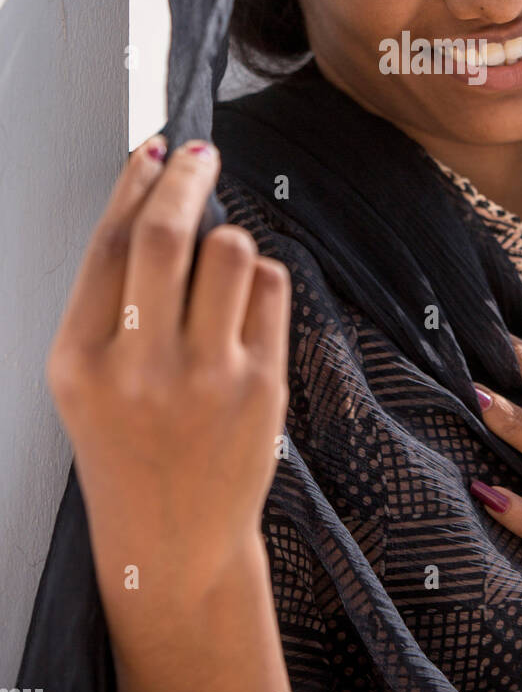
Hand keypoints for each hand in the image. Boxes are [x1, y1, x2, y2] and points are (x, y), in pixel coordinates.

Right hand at [46, 135, 290, 597]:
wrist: (171, 542)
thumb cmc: (127, 445)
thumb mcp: (87, 377)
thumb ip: (111, 294)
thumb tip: (154, 186)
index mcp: (80, 362)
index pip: (109, 244)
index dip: (134, 183)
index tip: (153, 149)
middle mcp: (139, 369)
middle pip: (167, 235)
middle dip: (188, 176)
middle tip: (199, 154)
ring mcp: (206, 379)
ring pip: (231, 251)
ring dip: (228, 237)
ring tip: (218, 265)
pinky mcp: (262, 386)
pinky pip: (271, 286)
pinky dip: (260, 277)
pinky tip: (244, 306)